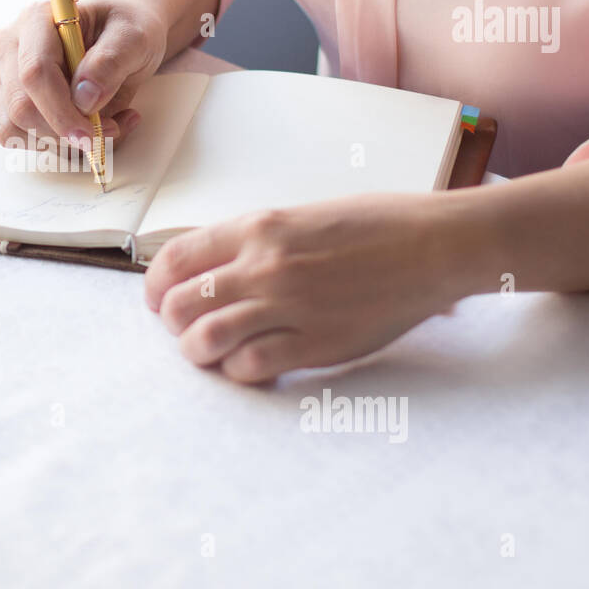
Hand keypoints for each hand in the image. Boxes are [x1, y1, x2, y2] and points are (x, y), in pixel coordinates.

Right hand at [0, 0, 166, 146]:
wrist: (119, 38)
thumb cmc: (125, 31)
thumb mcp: (134, 37)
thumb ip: (111, 62)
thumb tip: (84, 99)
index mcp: (37, 20)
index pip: (35, 72)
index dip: (61, 111)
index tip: (90, 134)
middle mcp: (13, 46)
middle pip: (21, 107)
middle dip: (66, 131)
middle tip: (109, 130)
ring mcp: (6, 75)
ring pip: (15, 128)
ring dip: (60, 142)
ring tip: (103, 125)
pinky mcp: (8, 100)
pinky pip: (18, 138)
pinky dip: (53, 145)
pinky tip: (82, 129)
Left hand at [144, 194, 472, 383]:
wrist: (433, 246)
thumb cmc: (375, 226)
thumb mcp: (300, 216)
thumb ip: (252, 242)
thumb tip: (208, 269)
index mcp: (257, 228)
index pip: (174, 259)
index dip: (155, 285)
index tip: (158, 297)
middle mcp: (263, 266)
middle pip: (178, 305)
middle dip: (173, 322)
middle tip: (187, 328)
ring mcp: (286, 307)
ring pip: (204, 341)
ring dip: (198, 352)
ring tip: (211, 351)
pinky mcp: (314, 344)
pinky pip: (249, 368)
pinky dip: (239, 372)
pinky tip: (250, 365)